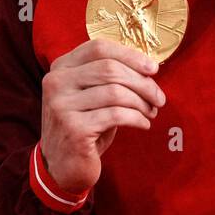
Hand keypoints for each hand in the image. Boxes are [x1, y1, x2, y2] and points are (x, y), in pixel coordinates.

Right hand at [40, 39, 165, 192]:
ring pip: (116, 92)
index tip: (153, 69)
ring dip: (142, 102)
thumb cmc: (86, 125)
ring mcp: (61, 106)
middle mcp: (56, 83)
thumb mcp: (92, 95)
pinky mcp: (73, 129)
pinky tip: (143, 124)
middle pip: (110, 69)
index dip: (130, 55)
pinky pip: (117, 115)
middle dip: (142, 83)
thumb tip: (149, 67)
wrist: (63, 166)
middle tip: (158, 97)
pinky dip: (137, 118)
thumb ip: (110, 76)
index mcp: (61, 68)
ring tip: (151, 112)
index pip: (99, 48)